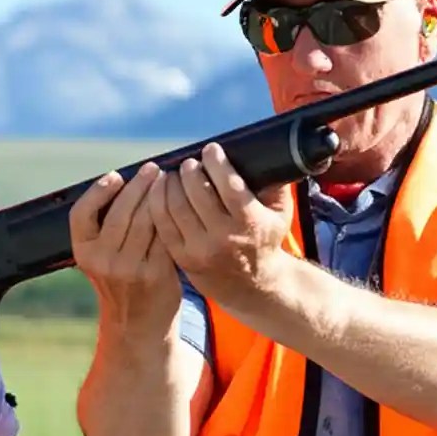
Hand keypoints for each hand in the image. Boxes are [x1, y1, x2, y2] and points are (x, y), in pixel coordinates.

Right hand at [70, 162, 181, 340]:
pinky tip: (179, 203)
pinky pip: (164, 235)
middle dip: (138, 185)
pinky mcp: (156, 274)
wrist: (139, 325)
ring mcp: (129, 269)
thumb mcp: (101, 258)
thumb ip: (106, 229)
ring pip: (145, 220)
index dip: (98, 191)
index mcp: (83, 253)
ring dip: (158, 195)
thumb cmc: (122, 282)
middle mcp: (103, 261)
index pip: (82, 213)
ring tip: (168, 180)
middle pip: (120, 211)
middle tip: (152, 168)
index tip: (116, 176)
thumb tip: (125, 181)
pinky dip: (172, 216)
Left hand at [149, 142, 294, 307]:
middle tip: (188, 164)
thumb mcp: (280, 215)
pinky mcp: (182, 257)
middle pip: (198, 193)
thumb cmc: (264, 240)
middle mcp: (224, 237)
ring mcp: (200, 249)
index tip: (210, 150)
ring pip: (176, 206)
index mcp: (250, 223)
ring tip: (172, 175)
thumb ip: (277, 185)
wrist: (252, 286)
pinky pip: (162, 223)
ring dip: (169, 184)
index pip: (229, 186)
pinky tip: (158, 190)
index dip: (216, 163)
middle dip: (190, 171)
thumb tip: (266, 153)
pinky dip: (156, 202)